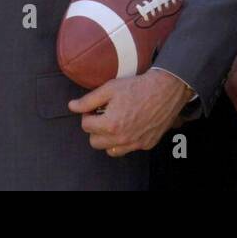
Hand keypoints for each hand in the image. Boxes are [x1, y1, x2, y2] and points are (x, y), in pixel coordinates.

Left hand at [69, 69, 190, 156]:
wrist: (165, 90)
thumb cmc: (137, 87)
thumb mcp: (109, 88)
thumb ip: (88, 100)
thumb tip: (72, 107)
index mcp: (110, 125)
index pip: (86, 126)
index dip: (87, 114)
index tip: (94, 108)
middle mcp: (122, 139)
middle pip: (95, 142)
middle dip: (95, 129)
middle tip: (102, 116)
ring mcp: (135, 144)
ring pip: (110, 150)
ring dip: (108, 139)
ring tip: (114, 123)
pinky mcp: (146, 144)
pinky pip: (128, 149)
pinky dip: (125, 141)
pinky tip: (129, 125)